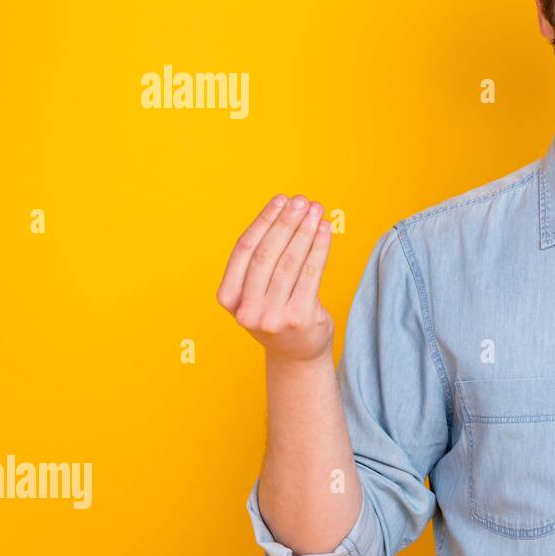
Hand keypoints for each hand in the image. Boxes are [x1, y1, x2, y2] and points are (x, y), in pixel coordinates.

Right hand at [217, 194, 334, 362]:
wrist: (296, 355)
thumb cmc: (277, 312)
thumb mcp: (256, 291)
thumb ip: (261, 260)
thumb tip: (286, 211)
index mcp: (228, 298)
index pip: (244, 249)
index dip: (263, 221)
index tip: (280, 200)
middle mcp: (247, 309)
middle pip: (266, 254)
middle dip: (286, 222)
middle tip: (302, 201)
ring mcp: (273, 316)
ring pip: (289, 262)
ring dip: (305, 231)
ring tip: (316, 210)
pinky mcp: (300, 318)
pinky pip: (311, 275)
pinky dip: (319, 248)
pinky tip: (326, 230)